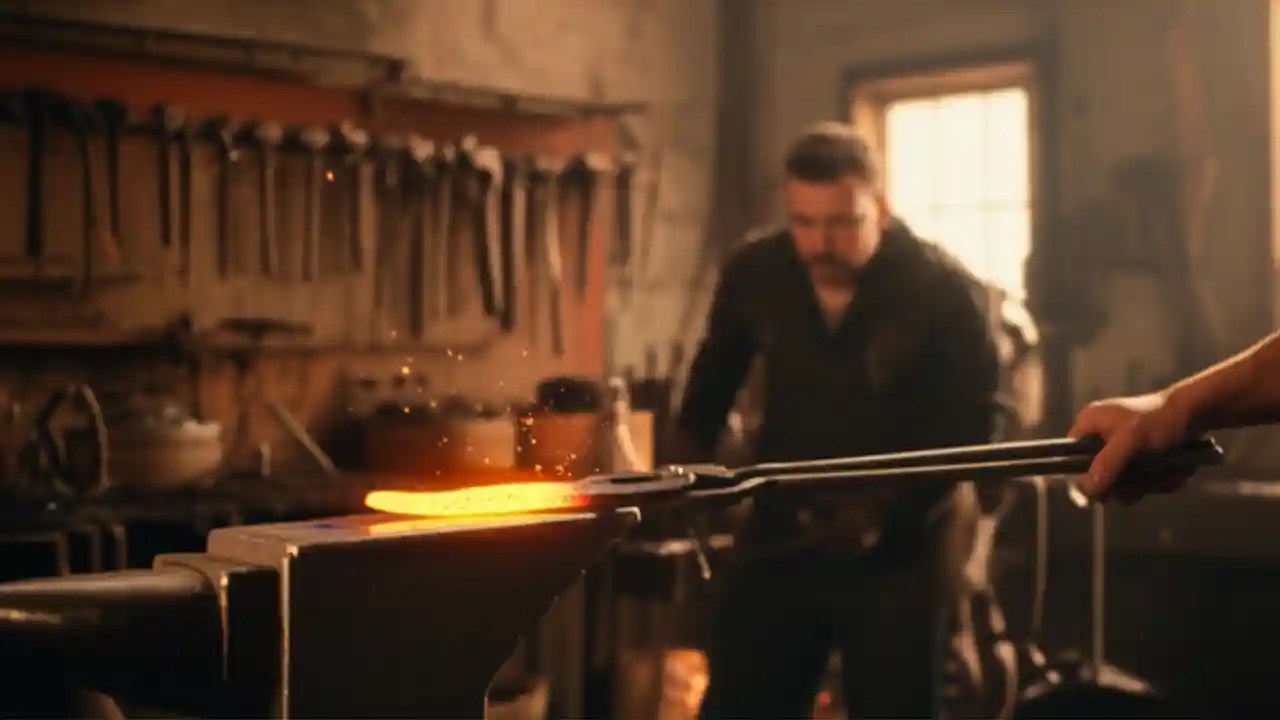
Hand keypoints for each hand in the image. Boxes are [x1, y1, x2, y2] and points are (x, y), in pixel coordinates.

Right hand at [1068, 391, 1192, 501]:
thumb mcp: (1130, 440)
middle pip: (1099, 477)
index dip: (1085, 475)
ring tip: (1168, 471)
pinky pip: (1143, 481)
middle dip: (1127, 483)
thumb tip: (1084, 489)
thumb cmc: (1161, 419)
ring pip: (1124, 483)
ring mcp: (1122, 449)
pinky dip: (1160, 480)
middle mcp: (1101, 437)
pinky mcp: (1140, 459)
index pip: (1071, 457)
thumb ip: (1106, 464)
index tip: (1106, 487)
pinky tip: (1174, 470)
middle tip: (1146, 480)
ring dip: (1149, 483)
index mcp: (1089, 424)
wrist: (1198, 412)